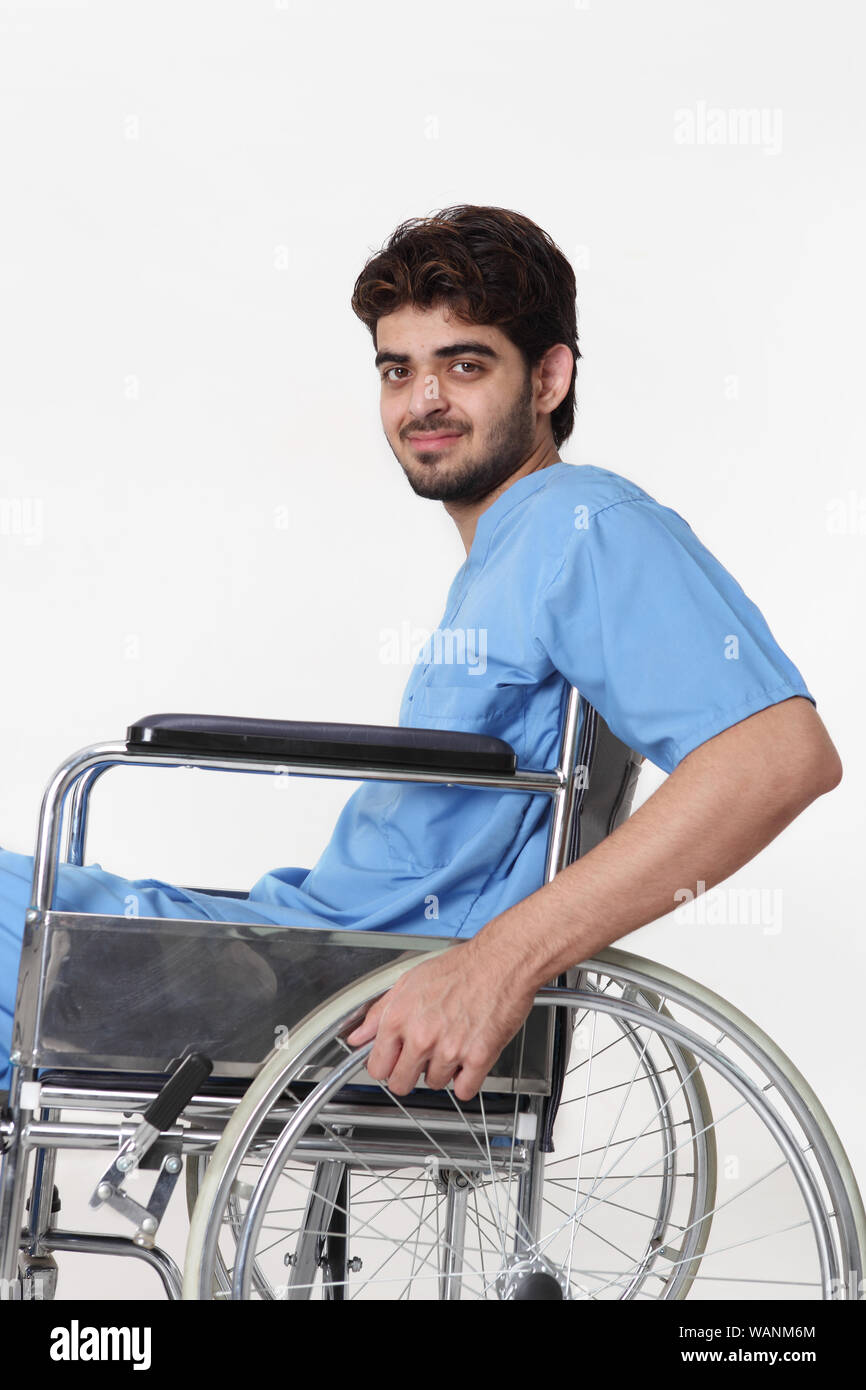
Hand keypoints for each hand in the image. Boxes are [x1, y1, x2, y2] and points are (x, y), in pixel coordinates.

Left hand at [344, 942, 537, 1101]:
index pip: (377, 1067)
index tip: (395, 1061)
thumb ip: (378, 1012)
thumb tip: (357, 1037)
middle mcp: (421, 1036)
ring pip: (435, 1085)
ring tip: (453, 1043)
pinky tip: (468, 1059)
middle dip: (410, 1074)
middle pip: (402, 1084)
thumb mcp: (409, 981)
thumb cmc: (459, 967)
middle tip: (424, 1056)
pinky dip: (467, 1080)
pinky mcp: (478, 1057)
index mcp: (399, 1018)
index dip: (386, 1066)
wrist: (500, 961)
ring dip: (443, 1071)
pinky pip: (464, 1090)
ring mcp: (450, 1049)